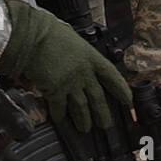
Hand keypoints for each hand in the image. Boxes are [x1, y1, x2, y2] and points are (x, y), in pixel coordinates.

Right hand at [0, 0, 131, 131]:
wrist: (32, 34)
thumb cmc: (48, 32)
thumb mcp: (72, 39)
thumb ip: (78, 55)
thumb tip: (77, 62)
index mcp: (91, 56)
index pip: (112, 76)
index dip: (122, 89)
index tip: (128, 100)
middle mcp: (84, 72)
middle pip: (98, 97)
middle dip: (102, 114)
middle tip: (106, 125)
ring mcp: (71, 83)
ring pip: (81, 107)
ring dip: (83, 120)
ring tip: (85, 128)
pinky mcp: (55, 91)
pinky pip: (59, 108)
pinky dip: (59, 115)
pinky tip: (60, 120)